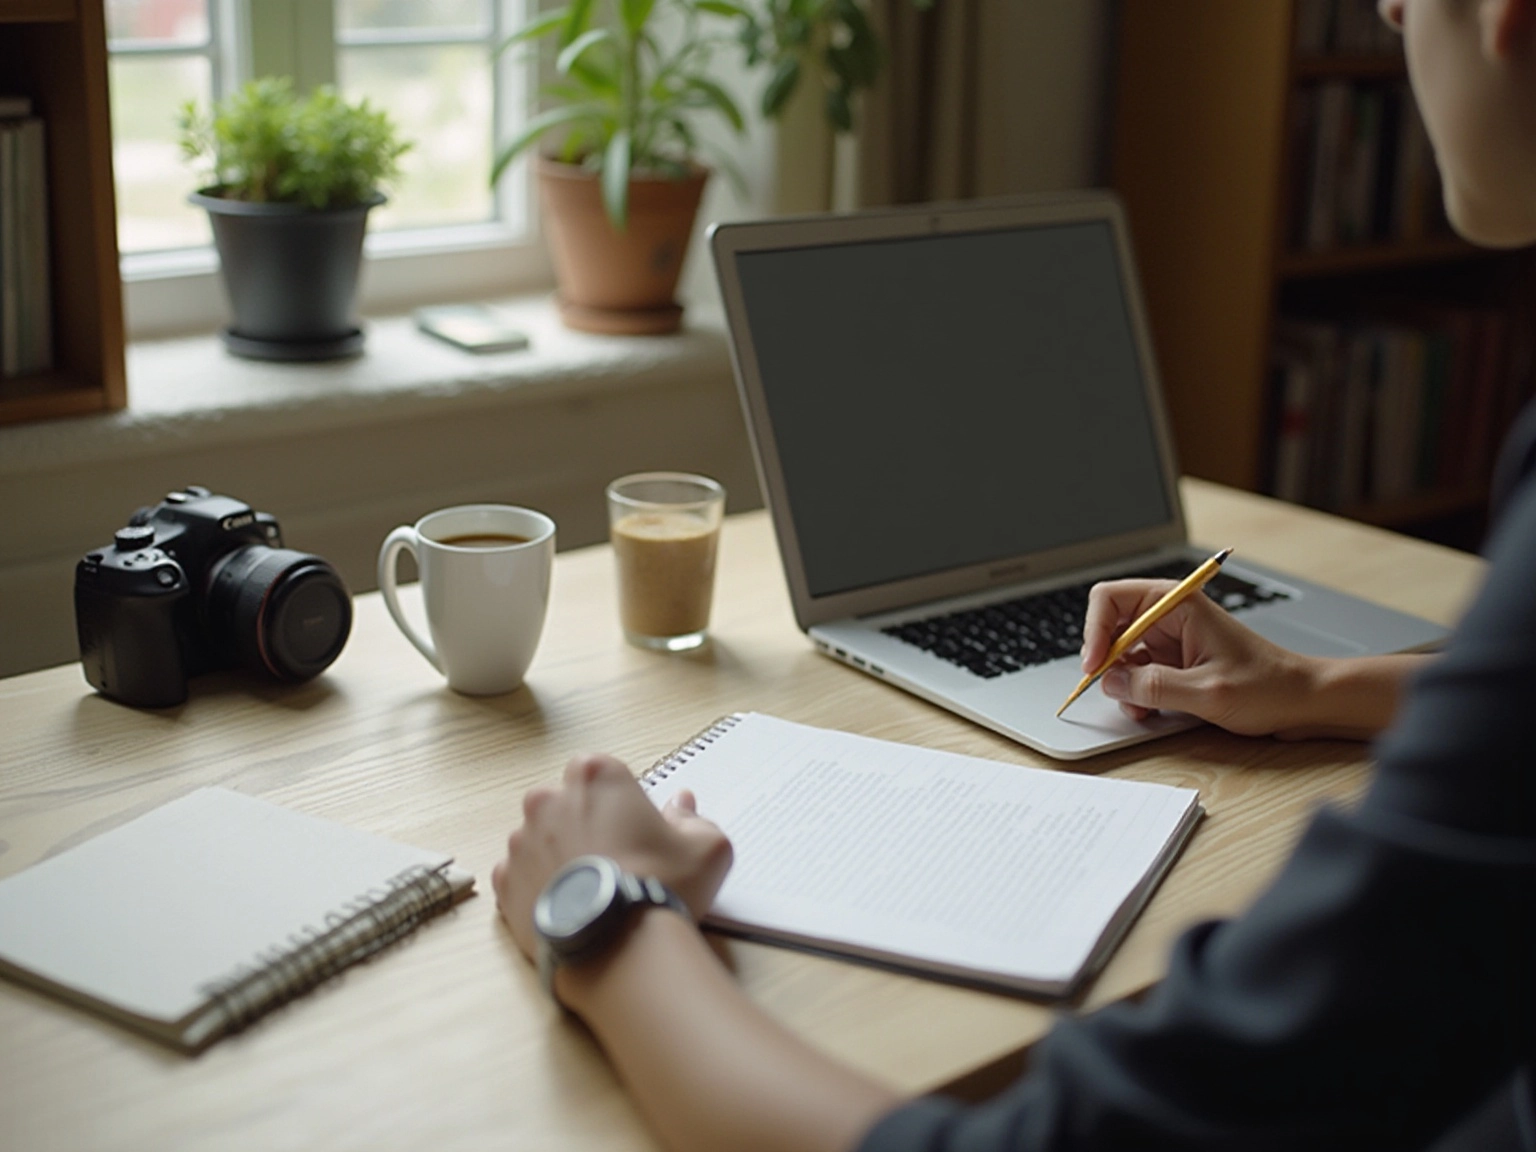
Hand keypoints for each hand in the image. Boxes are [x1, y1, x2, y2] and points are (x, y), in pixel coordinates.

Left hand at [492, 753, 733, 961]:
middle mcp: (548, 799)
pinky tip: (571, 906)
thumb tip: (681, 806)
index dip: (619, 800)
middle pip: (565, 802)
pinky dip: (540, 887)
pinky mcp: (505, 882)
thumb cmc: (662, 887)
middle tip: (616, 859)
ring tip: (592, 889)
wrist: (619, 948)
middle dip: (584, 823)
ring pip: (540, 839)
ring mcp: (521, 841)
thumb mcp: (708, 848)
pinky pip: (522, 876)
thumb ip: (694, 818)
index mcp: (594, 775)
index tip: (634, 827)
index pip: (602, 772)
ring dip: (560, 856)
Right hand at [1080, 579, 1315, 736]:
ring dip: (1120, 683)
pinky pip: (1137, 674)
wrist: (1302, 701)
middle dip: (1106, 662)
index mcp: (1177, 605)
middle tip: (1114, 691)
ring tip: (1140, 708)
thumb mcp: (1208, 691)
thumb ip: (1154, 687)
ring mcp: (1170, 641)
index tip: (1094, 665)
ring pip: (1120, 655)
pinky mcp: (1173, 663)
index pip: (1110, 599)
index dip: (1094, 631)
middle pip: (1110, 628)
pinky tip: (1149, 710)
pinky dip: (1135, 693)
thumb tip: (1111, 682)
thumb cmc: (1268, 686)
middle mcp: (1169, 617)